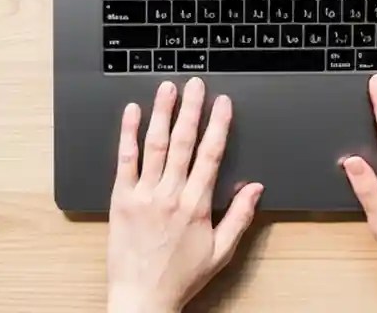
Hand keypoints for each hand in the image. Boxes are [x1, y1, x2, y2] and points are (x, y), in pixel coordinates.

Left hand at [107, 78, 263, 312]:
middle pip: (183, 142)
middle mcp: (171, 194)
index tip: (222, 103)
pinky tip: (132, 113)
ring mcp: (144, 194)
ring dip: (162, 113)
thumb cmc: (181, 277)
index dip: (218, 125)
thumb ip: (239, 216)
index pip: (211, 155)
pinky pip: (125, 160)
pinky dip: (128, 134)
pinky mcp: (121, 199)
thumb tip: (256, 188)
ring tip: (167, 89)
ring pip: (155, 145)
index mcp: (197, 205)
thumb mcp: (221, 252)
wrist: (143, 298)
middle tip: (195, 85)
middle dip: (191, 110)